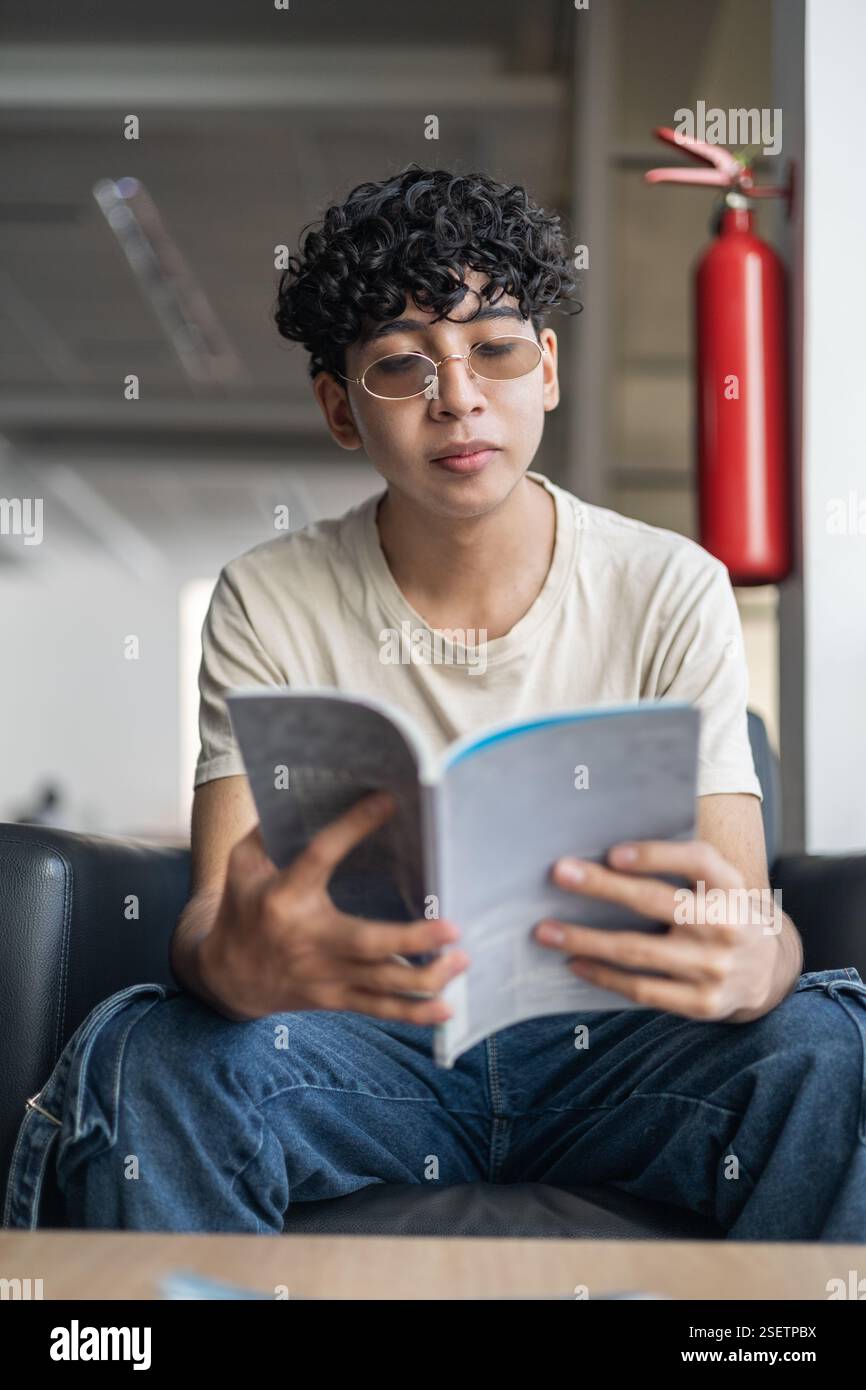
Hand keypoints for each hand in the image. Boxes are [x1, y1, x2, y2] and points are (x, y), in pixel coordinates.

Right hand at [201, 791, 468, 1022]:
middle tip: (452, 927)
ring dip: (426, 977)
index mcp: (284, 895)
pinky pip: (379, 1010)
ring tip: (462, 958)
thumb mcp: (244, 864)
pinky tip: (448, 1009)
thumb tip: (301, 790)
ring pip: (380, 982)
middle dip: (411, 939)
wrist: (226, 975)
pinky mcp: (335, 998)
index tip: (388, 802)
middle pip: (365, 943)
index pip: (320, 856)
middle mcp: (306, 939)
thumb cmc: (243, 907)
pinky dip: (414, 1014)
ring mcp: (323, 975)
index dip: (352, 827)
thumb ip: (271, 831)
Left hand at [533, 838, 781, 1020]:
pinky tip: (575, 963)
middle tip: (559, 874)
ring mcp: (715, 967)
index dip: (656, 855)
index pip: (698, 861)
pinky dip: (604, 976)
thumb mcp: (722, 884)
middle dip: (603, 887)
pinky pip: (642, 989)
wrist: (769, 971)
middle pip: (657, 903)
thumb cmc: (726, 913)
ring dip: (586, 939)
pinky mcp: (702, 1003)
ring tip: (547, 930)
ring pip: (638, 951)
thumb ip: (683, 867)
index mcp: (731, 887)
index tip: (613, 853)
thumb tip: (609, 854)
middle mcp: (727, 925)